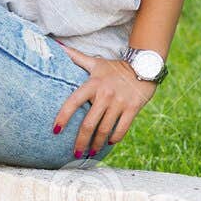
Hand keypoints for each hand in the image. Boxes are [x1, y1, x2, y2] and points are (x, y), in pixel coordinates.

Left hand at [52, 43, 157, 157]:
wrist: (144, 66)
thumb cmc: (115, 67)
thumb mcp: (95, 62)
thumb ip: (75, 57)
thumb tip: (56, 45)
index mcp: (92, 84)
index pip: (73, 102)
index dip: (63, 117)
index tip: (55, 130)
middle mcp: (104, 94)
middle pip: (89, 124)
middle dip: (81, 141)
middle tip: (75, 154)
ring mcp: (119, 102)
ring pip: (105, 129)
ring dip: (97, 144)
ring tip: (90, 153)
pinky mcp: (133, 108)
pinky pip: (122, 128)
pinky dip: (115, 138)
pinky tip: (109, 144)